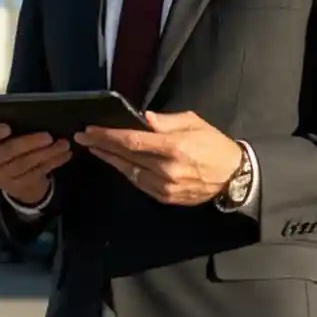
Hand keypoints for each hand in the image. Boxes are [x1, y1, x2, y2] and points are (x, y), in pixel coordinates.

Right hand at [0, 124, 72, 204]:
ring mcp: (0, 178)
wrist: (12, 173)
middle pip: (6, 153)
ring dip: (47, 153)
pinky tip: (65, 154)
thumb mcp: (4, 134)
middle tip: (48, 136)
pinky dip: (53, 162)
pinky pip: (37, 173)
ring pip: (25, 165)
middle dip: (28, 143)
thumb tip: (34, 112)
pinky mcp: (17, 188)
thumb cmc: (8, 141)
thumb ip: (11, 124)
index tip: (7, 127)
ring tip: (63, 143)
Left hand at [73, 110, 242, 205]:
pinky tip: (115, 162)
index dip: (109, 136)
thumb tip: (143, 118)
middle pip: (126, 157)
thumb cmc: (214, 145)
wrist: (234, 177)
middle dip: (102, 146)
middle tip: (82, 137)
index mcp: (174, 147)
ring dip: (109, 160)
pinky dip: (126, 172)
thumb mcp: (195, 123)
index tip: (91, 129)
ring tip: (94, 149)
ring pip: (129, 172)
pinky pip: (139, 183)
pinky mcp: (165, 198)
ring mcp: (165, 187)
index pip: (133, 141)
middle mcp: (166, 170)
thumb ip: (167, 121)